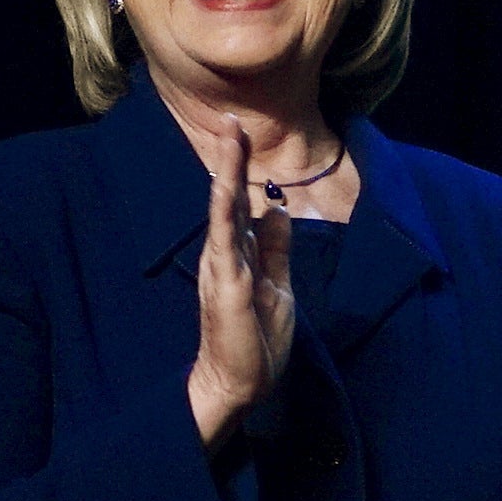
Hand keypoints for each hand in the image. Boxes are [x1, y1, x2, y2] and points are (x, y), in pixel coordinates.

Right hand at [188, 121, 295, 451]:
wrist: (240, 381)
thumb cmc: (256, 338)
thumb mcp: (277, 284)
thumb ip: (275, 248)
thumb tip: (278, 211)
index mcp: (239, 254)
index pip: (240, 202)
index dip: (241, 169)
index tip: (240, 134)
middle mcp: (225, 254)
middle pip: (227, 197)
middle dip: (230, 158)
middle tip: (229, 119)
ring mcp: (223, 266)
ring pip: (223, 209)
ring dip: (226, 172)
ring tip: (228, 137)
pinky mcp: (226, 283)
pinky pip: (224, 240)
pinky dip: (224, 211)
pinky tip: (224, 186)